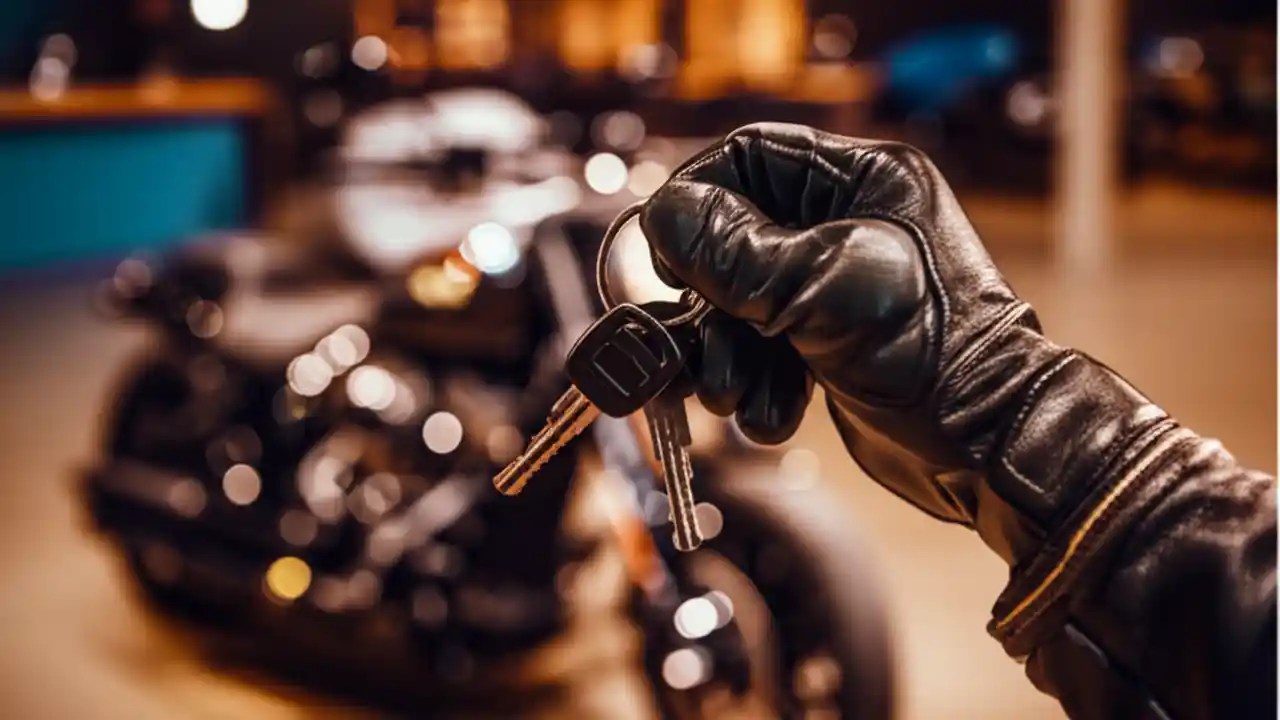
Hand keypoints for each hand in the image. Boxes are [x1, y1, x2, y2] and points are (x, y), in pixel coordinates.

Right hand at [640, 124, 1163, 564]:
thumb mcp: (819, 289)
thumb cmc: (928, 350)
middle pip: (734, 237)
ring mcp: (840, 282)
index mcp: (861, 179)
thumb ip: (732, 251)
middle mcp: (849, 220)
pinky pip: (767, 346)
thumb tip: (662, 217)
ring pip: (743, 301)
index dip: (697, 201)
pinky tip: (774, 417)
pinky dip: (760, 384)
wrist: (988, 445)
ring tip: (735, 398)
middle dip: (711, 306)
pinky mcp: (833, 338)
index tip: (670, 261)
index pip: (748, 157)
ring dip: (727, 356)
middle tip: (698, 351)